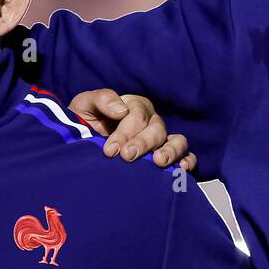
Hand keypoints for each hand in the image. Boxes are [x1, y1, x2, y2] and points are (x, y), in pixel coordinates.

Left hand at [67, 89, 195, 170]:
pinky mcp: (169, 157)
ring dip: (171, 151)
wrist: (80, 147)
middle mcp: (152, 122)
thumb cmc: (83, 124)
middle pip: (157, 129)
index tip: (110, 151)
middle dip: (143, 143)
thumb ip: (101, 100)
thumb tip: (122, 110)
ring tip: (159, 162)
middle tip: (127, 156)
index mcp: (134, 107)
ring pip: (177, 141)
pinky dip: (188, 161)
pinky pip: (186, 156)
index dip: (125, 133)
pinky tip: (183, 168)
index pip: (137, 116)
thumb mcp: (84, 106)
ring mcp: (162, 140)